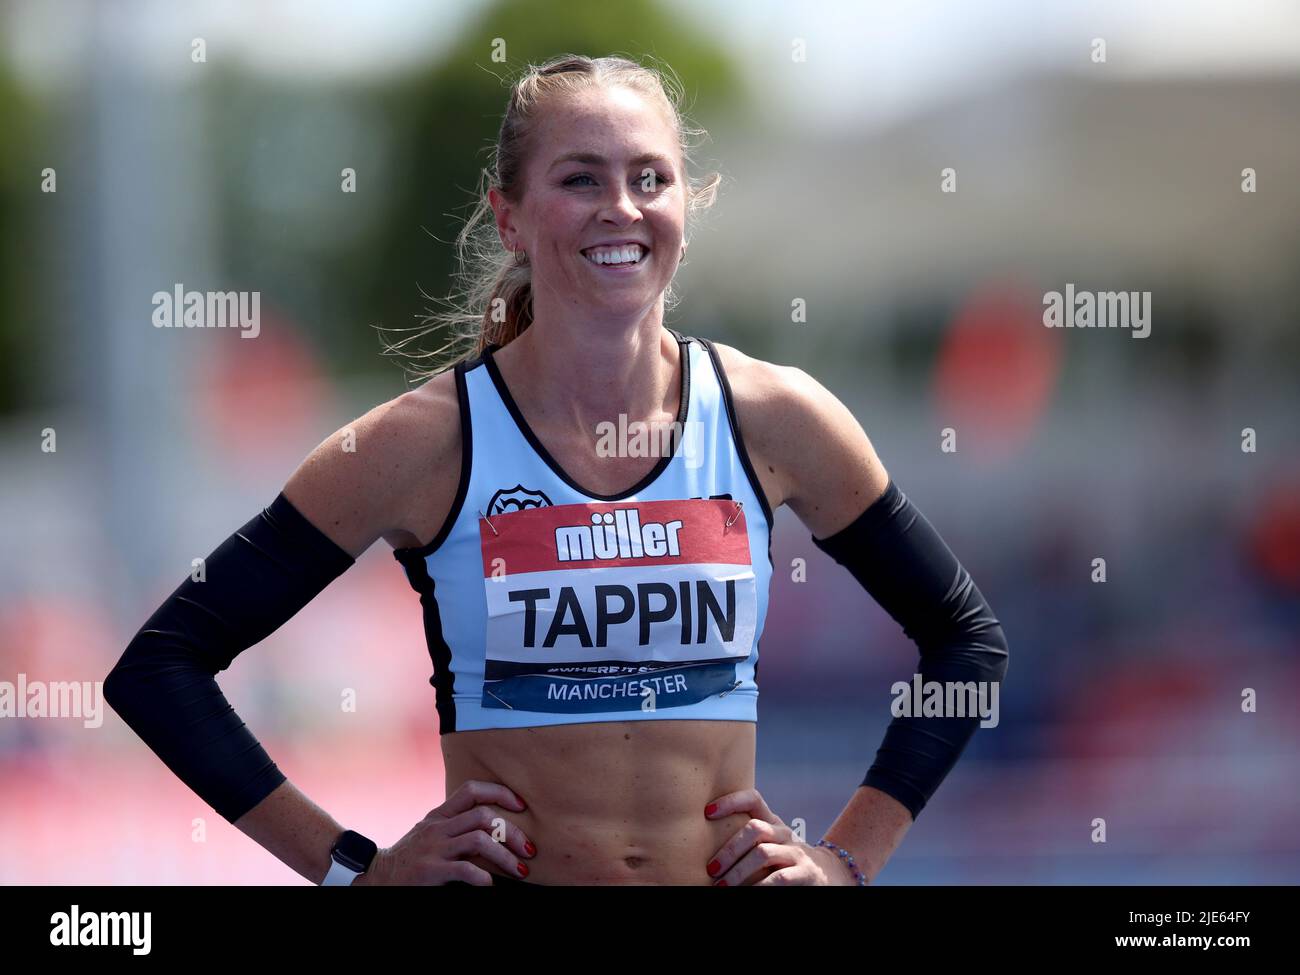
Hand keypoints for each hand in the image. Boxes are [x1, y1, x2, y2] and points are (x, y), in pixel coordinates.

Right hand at [357, 780, 536, 884]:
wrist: (375, 877)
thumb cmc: (409, 858)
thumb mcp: (429, 834)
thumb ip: (453, 825)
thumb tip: (493, 825)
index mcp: (439, 815)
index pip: (471, 790)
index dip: (500, 793)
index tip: (521, 806)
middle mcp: (437, 827)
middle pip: (483, 816)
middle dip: (513, 832)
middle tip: (530, 850)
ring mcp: (433, 848)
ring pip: (479, 840)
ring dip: (505, 856)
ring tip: (520, 871)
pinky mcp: (429, 871)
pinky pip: (464, 869)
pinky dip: (483, 878)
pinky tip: (490, 884)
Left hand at [703, 788, 859, 885]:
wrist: (829, 875)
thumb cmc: (786, 861)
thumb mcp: (770, 844)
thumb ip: (749, 840)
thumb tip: (708, 851)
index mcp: (773, 822)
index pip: (753, 799)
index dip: (731, 801)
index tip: (707, 812)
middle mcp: (784, 833)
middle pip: (754, 828)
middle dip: (729, 850)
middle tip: (712, 869)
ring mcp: (796, 852)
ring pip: (763, 853)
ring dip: (738, 872)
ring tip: (722, 886)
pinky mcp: (806, 873)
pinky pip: (778, 878)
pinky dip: (758, 887)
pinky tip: (747, 893)